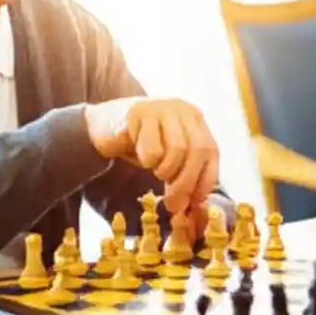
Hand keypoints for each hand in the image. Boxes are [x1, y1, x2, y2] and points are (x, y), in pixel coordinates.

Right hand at [84, 96, 218, 215]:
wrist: (104, 126)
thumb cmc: (141, 144)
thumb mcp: (169, 158)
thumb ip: (185, 173)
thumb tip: (197, 206)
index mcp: (194, 119)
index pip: (211, 151)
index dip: (205, 180)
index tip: (194, 203)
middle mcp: (182, 110)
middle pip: (198, 150)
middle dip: (186, 182)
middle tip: (173, 204)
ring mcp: (161, 108)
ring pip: (178, 150)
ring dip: (165, 170)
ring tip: (154, 170)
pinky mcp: (139, 114)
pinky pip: (153, 149)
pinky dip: (148, 161)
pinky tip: (141, 156)